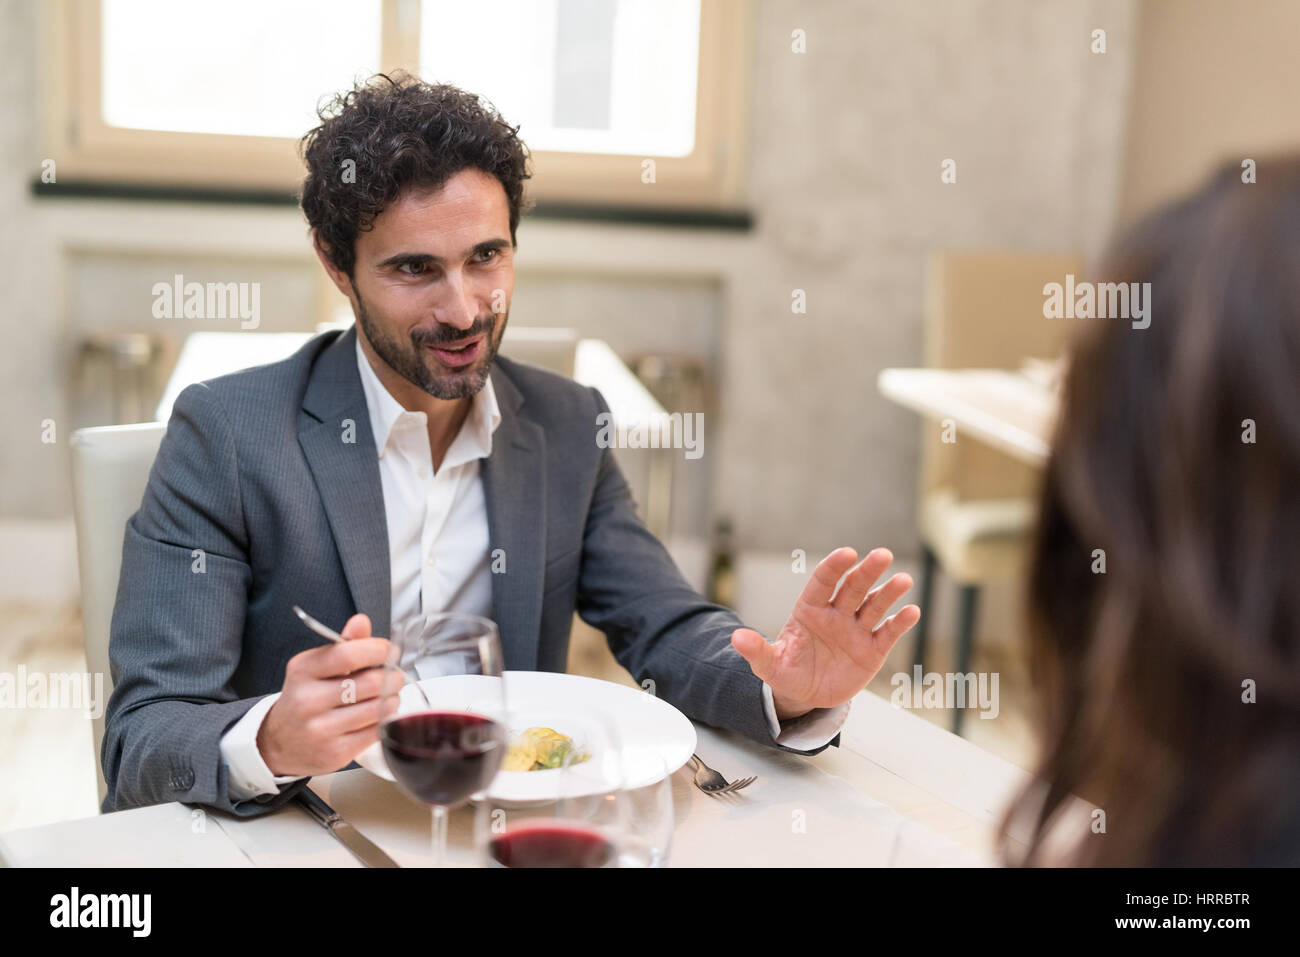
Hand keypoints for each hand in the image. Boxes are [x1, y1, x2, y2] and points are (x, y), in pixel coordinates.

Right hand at [258, 614, 399, 776]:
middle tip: (395, 675)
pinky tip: (380, 714)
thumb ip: (343, 644)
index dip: (378, 650)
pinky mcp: (334, 753)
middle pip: (369, 682)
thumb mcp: (315, 666)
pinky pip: (375, 732)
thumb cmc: (304, 697)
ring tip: (389, 695)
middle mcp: (308, 700)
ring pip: (377, 708)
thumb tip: (362, 621)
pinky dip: (385, 720)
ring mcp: (320, 729)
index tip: (388, 650)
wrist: (278, 742)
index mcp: (303, 671)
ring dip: (392, 699)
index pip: (349, 654)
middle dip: (392, 676)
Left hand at [731, 547, 920, 719]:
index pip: (822, 582)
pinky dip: (900, 622)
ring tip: (903, 580)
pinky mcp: (873, 650)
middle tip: (882, 555)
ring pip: (874, 605)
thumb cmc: (786, 671)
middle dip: (867, 571)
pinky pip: (888, 632)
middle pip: (853, 588)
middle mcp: (836, 614)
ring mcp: (856, 630)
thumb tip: (736, 638)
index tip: (847, 553)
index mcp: (810, 610)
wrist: (806, 695)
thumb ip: (757, 651)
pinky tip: (912, 612)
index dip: (834, 567)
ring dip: (889, 593)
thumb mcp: (769, 665)